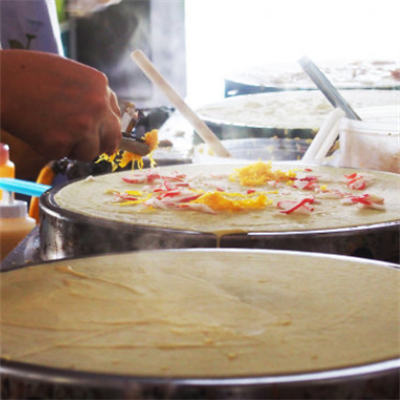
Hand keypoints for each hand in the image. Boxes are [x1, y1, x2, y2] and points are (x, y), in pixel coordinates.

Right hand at [0, 50, 120, 161]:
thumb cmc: (28, 73)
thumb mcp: (69, 73)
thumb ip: (90, 95)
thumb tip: (105, 118)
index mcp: (100, 85)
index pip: (115, 117)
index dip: (106, 129)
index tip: (100, 135)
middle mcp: (97, 107)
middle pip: (112, 138)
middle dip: (99, 144)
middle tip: (84, 144)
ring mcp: (81, 126)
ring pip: (90, 152)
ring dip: (74, 148)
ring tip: (51, 129)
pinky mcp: (61, 143)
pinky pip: (63, 155)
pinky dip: (50, 148)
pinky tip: (37, 130)